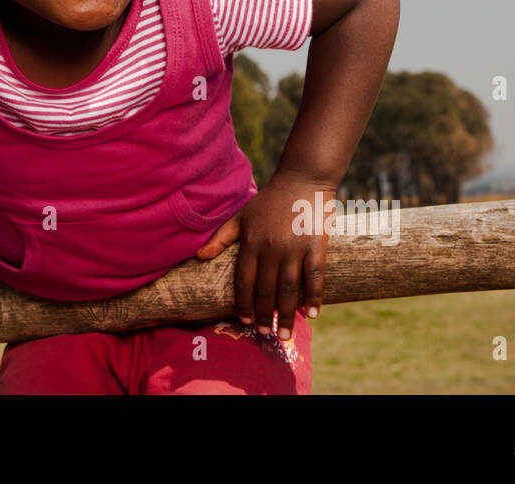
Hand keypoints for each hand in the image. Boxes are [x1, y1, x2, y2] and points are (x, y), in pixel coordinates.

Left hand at [196, 170, 332, 339]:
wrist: (302, 179)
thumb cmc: (269, 200)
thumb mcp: (241, 216)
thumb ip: (220, 238)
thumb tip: (198, 257)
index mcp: (251, 242)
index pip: (244, 280)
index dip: (244, 302)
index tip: (245, 320)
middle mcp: (271, 248)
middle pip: (266, 289)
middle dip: (264, 315)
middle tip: (265, 334)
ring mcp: (295, 248)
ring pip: (289, 288)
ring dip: (286, 315)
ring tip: (284, 334)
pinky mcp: (316, 246)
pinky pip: (315, 276)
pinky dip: (314, 297)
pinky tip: (311, 315)